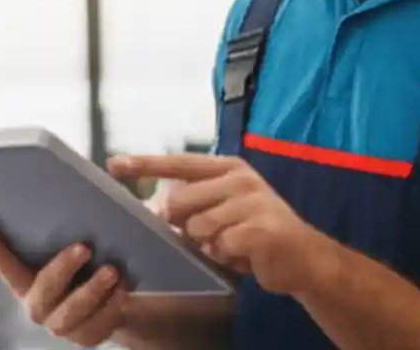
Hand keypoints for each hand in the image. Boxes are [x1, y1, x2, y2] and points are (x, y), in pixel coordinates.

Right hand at [0, 227, 130, 346]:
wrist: (110, 300)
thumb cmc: (84, 263)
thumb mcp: (72, 245)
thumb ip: (66, 227)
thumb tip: (94, 176)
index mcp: (26, 282)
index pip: (7, 266)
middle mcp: (38, 306)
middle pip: (45, 288)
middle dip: (63, 268)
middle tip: (83, 247)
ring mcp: (62, 325)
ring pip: (74, 311)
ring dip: (93, 290)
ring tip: (112, 270)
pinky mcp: (87, 336)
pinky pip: (99, 325)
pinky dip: (112, 306)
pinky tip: (123, 287)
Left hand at [109, 154, 339, 296]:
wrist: (305, 258)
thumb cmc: (256, 233)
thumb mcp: (223, 210)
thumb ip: (193, 203)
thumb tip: (154, 208)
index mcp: (228, 168)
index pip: (178, 162)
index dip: (145, 164)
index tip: (114, 163)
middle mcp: (240, 178)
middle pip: (179, 202)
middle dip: (185, 226)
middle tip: (212, 235)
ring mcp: (252, 201)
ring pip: (197, 228)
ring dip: (210, 245)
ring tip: (233, 245)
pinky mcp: (260, 228)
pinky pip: (219, 246)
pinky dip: (227, 257)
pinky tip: (245, 255)